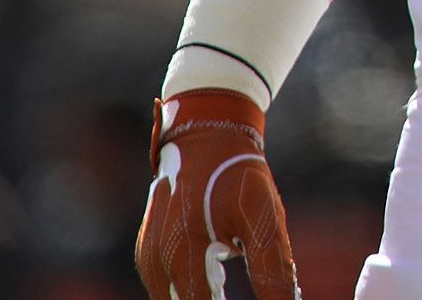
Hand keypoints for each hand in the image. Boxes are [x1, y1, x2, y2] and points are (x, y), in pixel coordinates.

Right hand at [138, 89, 299, 298]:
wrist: (206, 138)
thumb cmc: (238, 177)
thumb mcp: (264, 219)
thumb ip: (273, 270)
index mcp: (185, 253)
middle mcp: (159, 263)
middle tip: (235, 287)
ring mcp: (149, 260)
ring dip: (202, 297)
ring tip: (226, 281)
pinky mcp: (149, 256)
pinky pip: (168, 290)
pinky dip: (191, 293)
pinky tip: (215, 288)